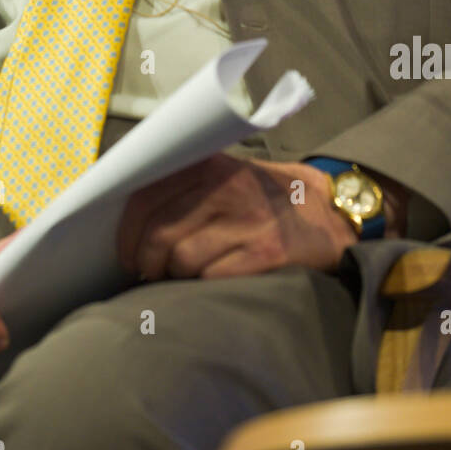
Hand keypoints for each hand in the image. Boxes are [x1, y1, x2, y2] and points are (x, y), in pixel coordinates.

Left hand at [117, 155, 359, 282]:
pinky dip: (206, 284)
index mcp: (207, 165)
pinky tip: (214, 277)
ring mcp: (247, 220)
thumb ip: (180, 190)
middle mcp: (226, 187)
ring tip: (185, 274)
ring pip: (182, 260)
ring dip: (176, 276)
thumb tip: (128, 225)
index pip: (146, 198)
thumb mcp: (221, 177)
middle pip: (159, 235)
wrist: (324, 213)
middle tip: (150, 272)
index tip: (126, 253)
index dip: (128, 233)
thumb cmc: (260, 200)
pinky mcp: (265, 252)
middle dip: (147, 262)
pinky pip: (212, 277)